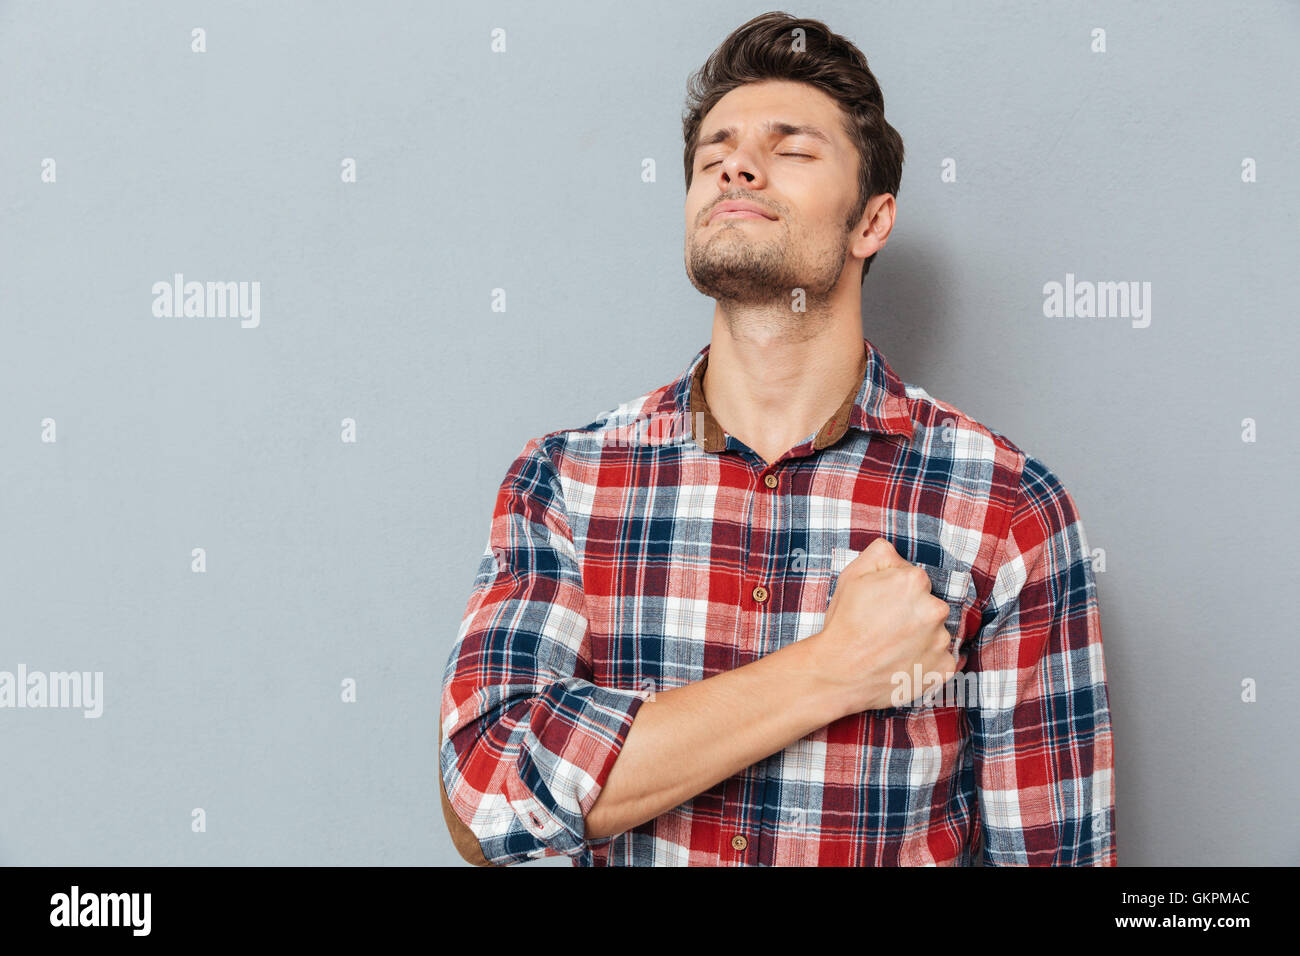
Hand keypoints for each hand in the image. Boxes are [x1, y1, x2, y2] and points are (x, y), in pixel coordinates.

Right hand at [806, 537, 956, 716]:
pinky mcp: (944, 668)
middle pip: (929, 605)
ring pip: (936, 632)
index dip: (897, 593)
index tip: (883, 606)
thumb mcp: (852, 575)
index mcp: (915, 581)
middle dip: (913, 614)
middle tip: (886, 628)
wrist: (839, 674)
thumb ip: (881, 553)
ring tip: (892, 648)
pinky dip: (926, 661)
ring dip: (920, 638)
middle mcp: (935, 609)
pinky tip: (903, 662)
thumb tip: (899, 556)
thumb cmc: (844, 625)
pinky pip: (942, 660)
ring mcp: (942, 640)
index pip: (916, 580)